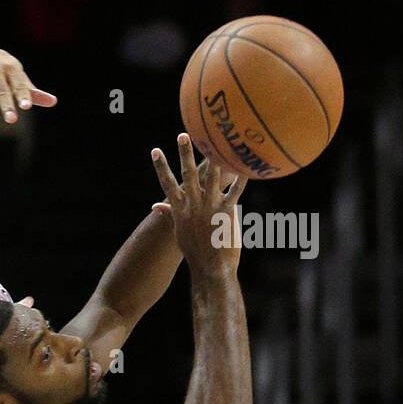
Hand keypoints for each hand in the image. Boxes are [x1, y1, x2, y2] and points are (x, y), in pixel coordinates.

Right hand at [0, 46, 55, 126]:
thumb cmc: (3, 70)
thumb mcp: (17, 77)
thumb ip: (32, 92)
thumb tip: (54, 102)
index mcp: (12, 67)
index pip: (19, 84)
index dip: (23, 95)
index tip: (26, 107)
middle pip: (1, 89)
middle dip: (6, 104)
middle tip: (12, 120)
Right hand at [151, 133, 246, 275]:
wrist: (209, 268)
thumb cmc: (195, 251)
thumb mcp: (179, 231)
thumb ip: (171, 214)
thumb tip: (155, 207)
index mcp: (180, 210)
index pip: (167, 184)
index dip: (160, 167)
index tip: (155, 151)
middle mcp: (192, 206)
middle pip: (187, 175)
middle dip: (184, 155)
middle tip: (183, 135)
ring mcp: (209, 208)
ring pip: (210, 179)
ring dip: (213, 160)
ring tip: (215, 143)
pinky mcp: (226, 213)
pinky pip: (235, 193)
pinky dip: (241, 180)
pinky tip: (247, 167)